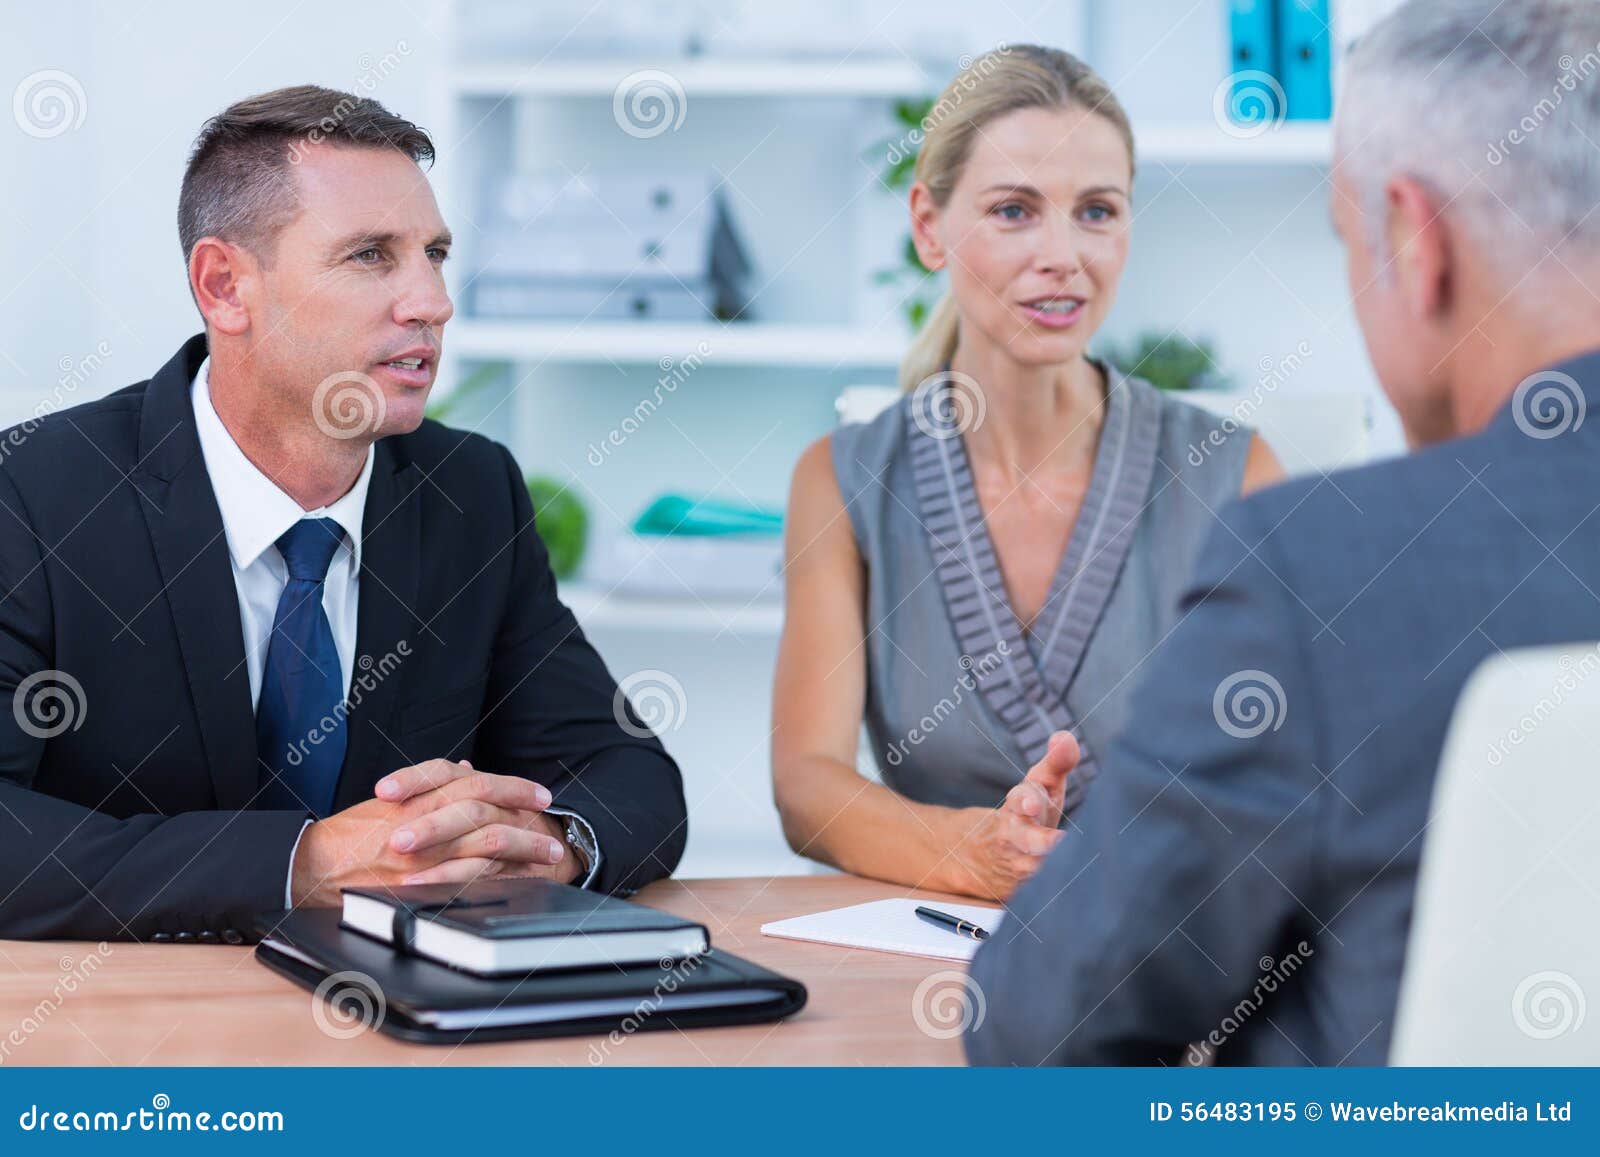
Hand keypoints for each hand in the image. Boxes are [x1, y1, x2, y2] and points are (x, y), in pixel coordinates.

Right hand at [289, 759, 574, 905]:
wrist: (310, 867)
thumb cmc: (350, 834)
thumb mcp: (391, 798)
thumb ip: (431, 783)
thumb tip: (468, 769)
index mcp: (416, 797)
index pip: (477, 783)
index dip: (514, 787)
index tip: (541, 795)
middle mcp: (421, 823)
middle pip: (488, 816)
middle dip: (528, 825)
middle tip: (552, 834)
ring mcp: (420, 858)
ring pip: (484, 849)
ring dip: (522, 854)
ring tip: (547, 858)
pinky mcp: (416, 888)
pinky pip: (467, 881)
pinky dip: (497, 879)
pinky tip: (516, 881)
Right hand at [942, 731, 1080, 900]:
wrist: (978, 857)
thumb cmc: (1026, 816)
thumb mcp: (1038, 788)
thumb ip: (1056, 764)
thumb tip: (1065, 737)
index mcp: (1018, 807)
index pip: (1022, 798)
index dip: (1028, 800)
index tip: (1033, 803)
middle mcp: (1013, 837)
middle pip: (1024, 839)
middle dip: (1039, 841)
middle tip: (1057, 843)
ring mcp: (1015, 868)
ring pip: (1030, 871)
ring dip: (1046, 869)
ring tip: (1067, 865)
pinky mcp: (1019, 895)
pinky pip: (1036, 894)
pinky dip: (1051, 892)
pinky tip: (1073, 891)